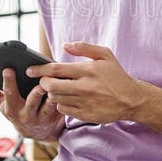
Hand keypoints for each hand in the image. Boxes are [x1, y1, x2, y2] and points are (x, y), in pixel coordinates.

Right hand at [0, 69, 63, 140]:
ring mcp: (41, 117)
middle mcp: (26, 114)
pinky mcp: (55, 116)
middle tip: (39, 80)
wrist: (36, 131)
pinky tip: (64, 85)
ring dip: (51, 95)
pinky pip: (60, 106)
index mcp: (11, 108)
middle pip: (30, 101)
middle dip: (34, 92)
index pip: (9, 94)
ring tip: (54, 82)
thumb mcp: (1, 104)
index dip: (8, 82)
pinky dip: (62, 96)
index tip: (8, 69)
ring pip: (48, 105)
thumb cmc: (17, 110)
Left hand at [27, 41, 146, 124]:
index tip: (30, 70)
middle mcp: (85, 87)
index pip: (56, 69)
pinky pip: (64, 110)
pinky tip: (68, 99)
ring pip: (56, 99)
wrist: (131, 99)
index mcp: (88, 70)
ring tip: (58, 89)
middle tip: (45, 81)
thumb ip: (84, 48)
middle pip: (52, 86)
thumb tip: (65, 45)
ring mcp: (85, 102)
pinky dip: (62, 104)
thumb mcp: (105, 55)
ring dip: (53, 94)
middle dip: (43, 83)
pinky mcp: (86, 115)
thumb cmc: (116, 75)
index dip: (39, 70)